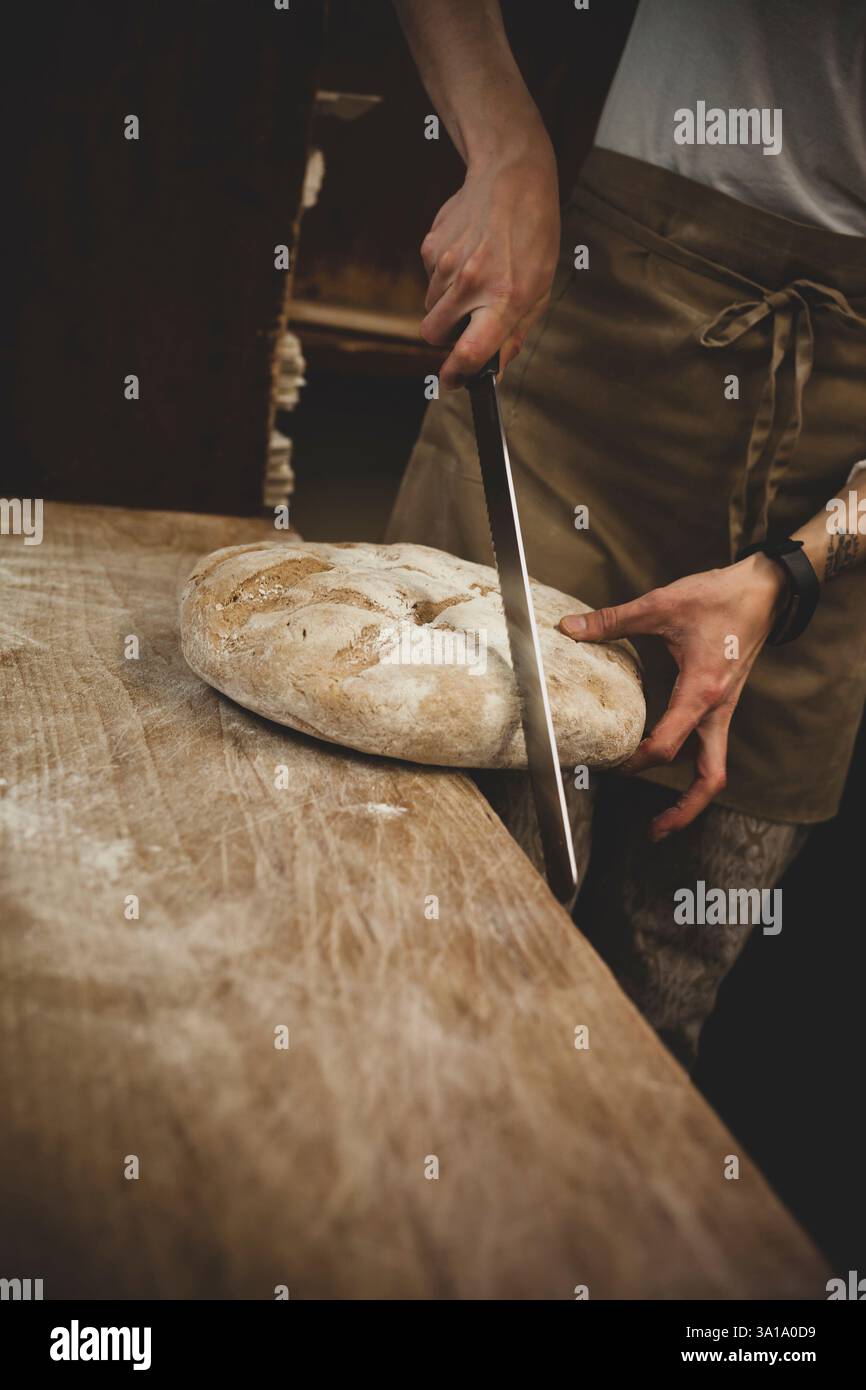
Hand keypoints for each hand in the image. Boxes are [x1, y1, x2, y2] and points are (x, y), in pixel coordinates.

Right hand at [419, 130, 559, 389]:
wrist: (513, 176)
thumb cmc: (533, 235)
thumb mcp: (539, 288)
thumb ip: (515, 332)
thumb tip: (496, 368)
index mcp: (504, 297)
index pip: (470, 351)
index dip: (458, 374)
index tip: (453, 381)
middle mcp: (471, 282)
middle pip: (433, 333)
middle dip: (445, 336)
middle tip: (467, 320)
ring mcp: (446, 263)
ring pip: (430, 306)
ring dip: (447, 303)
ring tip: (475, 276)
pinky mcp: (431, 246)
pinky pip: (430, 278)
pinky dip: (444, 276)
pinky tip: (467, 253)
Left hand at [559, 555, 787, 838]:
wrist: (765, 590)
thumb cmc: (719, 596)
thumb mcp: (663, 605)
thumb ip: (614, 620)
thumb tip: (570, 629)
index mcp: (701, 692)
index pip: (666, 746)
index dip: (635, 763)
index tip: (610, 766)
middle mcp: (716, 710)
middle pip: (710, 778)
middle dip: (684, 810)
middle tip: (654, 830)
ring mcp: (724, 710)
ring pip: (715, 768)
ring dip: (693, 796)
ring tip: (664, 817)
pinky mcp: (724, 704)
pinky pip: (712, 747)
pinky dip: (694, 766)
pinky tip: (669, 762)